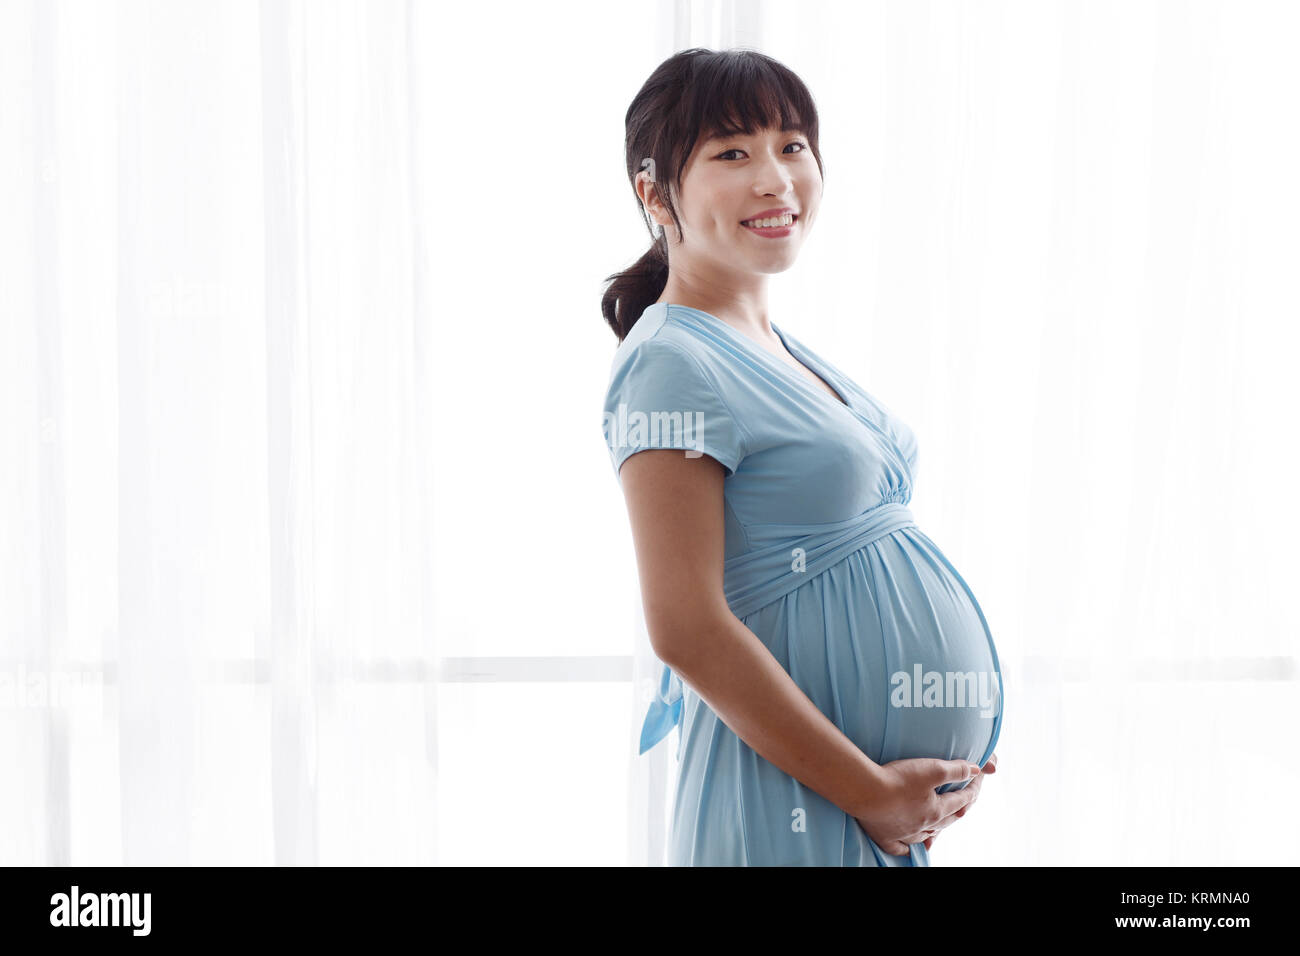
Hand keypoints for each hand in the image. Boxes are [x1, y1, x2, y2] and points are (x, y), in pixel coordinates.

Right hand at [852, 757, 982, 855]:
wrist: (865, 792)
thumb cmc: (898, 779)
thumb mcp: (931, 769)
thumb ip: (955, 769)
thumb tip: (976, 770)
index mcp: (936, 810)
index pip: (961, 801)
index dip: (971, 790)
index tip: (977, 781)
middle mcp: (924, 826)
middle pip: (946, 820)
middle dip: (957, 810)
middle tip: (963, 805)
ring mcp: (904, 834)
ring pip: (926, 835)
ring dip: (936, 831)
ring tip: (939, 826)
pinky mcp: (886, 837)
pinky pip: (900, 848)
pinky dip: (908, 848)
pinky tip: (910, 848)